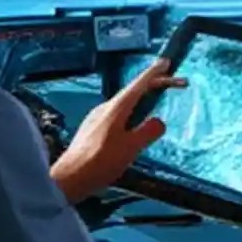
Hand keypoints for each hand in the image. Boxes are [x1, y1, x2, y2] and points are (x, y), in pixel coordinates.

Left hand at [50, 58, 186, 203]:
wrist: (67, 180)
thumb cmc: (100, 161)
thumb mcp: (131, 147)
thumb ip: (148, 132)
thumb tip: (158, 121)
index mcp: (116, 109)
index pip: (138, 86)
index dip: (154, 74)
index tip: (166, 62)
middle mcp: (105, 109)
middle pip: (132, 92)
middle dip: (153, 86)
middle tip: (173, 83)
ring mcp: (96, 118)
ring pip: (124, 104)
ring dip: (142, 99)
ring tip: (156, 103)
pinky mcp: (92, 130)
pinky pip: (117, 114)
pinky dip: (132, 112)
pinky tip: (134, 125)